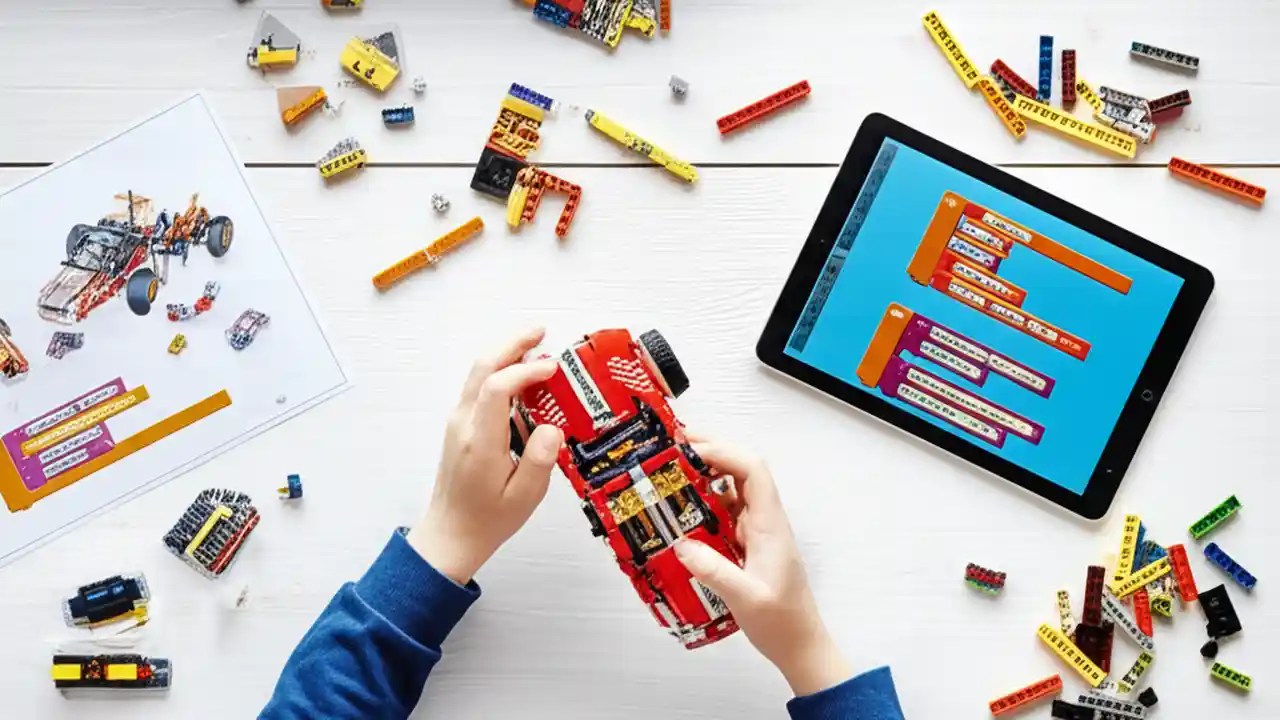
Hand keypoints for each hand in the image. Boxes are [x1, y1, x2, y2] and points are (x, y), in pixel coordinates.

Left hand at [407, 328, 563, 584]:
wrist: (450, 535)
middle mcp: (464, 425)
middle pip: (482, 368)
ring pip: (478, 374)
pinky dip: (500, 373)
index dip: (524, 371)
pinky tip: (522, 376)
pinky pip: (479, 388)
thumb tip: (552, 428)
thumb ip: (540, 461)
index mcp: (480, 441)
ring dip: (505, 355)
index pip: (497, 388)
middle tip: (541, 331)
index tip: (552, 368)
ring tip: (536, 346)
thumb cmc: (487, 520)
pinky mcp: (461, 427)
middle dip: (511, 345)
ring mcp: (459, 423)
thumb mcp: (524, 497)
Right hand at [673, 441, 850, 696]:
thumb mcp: (746, 599)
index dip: (722, 452)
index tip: (688, 451)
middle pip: (741, 470)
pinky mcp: (745, 545)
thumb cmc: (781, 623)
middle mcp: (764, 520)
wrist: (800, 646)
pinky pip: (723, 514)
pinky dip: (702, 504)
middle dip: (710, 452)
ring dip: (703, 475)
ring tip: (669, 472)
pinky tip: (679, 511)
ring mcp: (755, 531)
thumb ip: (715, 571)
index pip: (752, 470)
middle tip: (671, 448)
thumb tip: (680, 543)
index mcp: (770, 525)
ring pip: (731, 489)